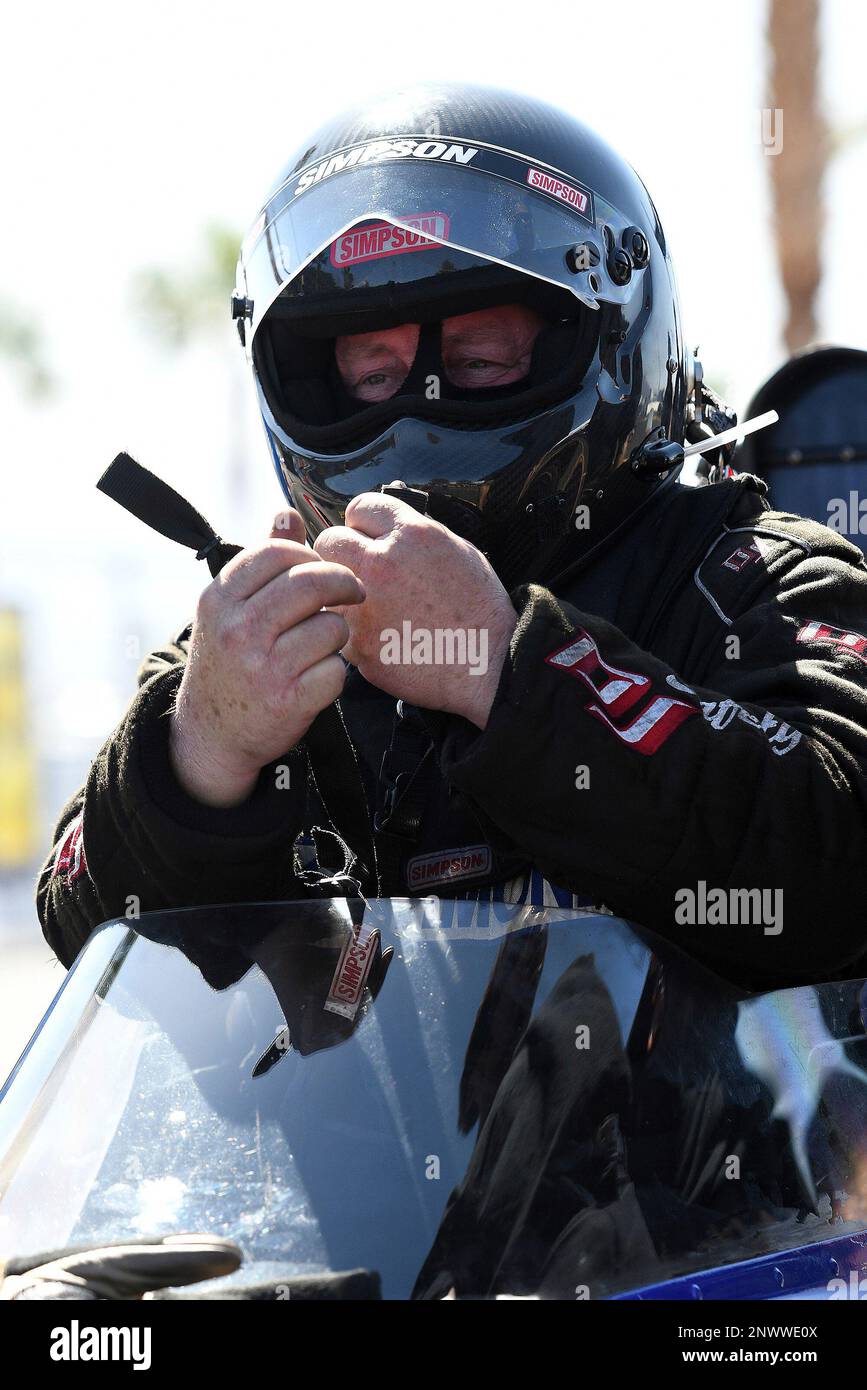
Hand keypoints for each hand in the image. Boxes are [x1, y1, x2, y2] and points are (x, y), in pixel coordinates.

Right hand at [170, 509, 364, 806]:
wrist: (212, 733)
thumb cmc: (229, 661)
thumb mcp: (230, 610)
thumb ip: (261, 561)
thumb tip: (287, 514)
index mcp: (220, 598)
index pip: (277, 552)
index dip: (312, 555)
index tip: (325, 566)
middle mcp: (238, 629)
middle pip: (311, 582)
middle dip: (344, 582)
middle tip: (355, 591)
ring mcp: (263, 666)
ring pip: (332, 626)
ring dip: (339, 633)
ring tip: (325, 643)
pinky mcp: (289, 700)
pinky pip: (337, 669)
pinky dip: (337, 672)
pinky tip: (321, 675)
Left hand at [313, 493, 516, 727]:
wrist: (489, 664)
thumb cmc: (480, 607)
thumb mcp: (457, 548)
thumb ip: (414, 532)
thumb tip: (383, 526)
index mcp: (411, 535)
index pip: (359, 508)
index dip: (363, 523)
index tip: (367, 537)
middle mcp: (383, 564)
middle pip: (331, 541)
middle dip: (343, 552)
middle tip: (360, 570)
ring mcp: (366, 606)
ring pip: (327, 587)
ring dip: (342, 593)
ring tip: (374, 605)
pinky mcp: (359, 644)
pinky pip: (339, 627)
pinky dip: (354, 630)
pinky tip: (382, 634)